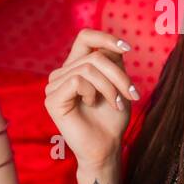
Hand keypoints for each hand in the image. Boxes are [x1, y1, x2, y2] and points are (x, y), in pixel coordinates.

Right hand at [44, 28, 138, 170]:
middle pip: (94, 56)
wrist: (107, 147)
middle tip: (132, 94)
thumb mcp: (118, 84)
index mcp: (76, 66)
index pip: (85, 37)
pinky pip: (77, 80)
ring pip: (88, 67)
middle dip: (119, 75)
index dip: (106, 38)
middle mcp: (62, 73)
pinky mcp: (51, 99)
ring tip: (117, 103)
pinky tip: (92, 104)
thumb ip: (113, 62)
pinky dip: (92, 92)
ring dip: (110, 86)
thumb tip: (113, 45)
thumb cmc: (112, 118)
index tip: (127, 49)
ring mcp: (54, 85)